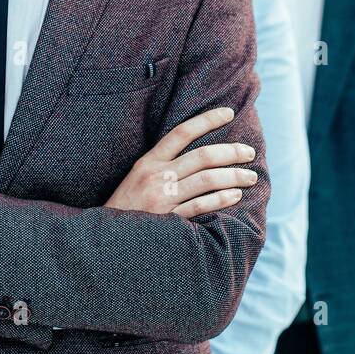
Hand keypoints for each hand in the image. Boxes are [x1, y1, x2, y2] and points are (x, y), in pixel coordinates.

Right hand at [104, 107, 257, 218]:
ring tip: (250, 176)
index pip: (182, 132)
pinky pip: (201, 206)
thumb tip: (198, 156)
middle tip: (250, 153)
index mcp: (148, 162)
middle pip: (202, 156)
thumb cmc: (126, 209)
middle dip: (232, 152)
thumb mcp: (136, 178)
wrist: (104, 240)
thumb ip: (162, 165)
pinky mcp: (168, 221)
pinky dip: (221, 199)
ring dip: (234, 176)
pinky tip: (236, 196)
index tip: (229, 113)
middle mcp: (156, 176)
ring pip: (207, 179)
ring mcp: (162, 198)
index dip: (207, 119)